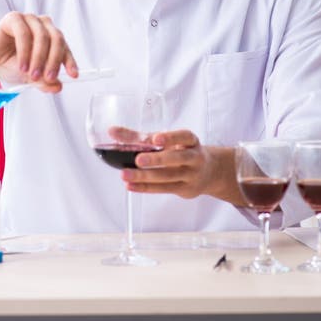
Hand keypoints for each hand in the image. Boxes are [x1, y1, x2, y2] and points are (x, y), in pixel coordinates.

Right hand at [0, 11, 78, 92]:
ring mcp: (28, 19)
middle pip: (57, 39)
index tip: (73, 75)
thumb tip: (57, 86)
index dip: (69, 60)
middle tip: (49, 78)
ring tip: (31, 75)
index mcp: (49, 36)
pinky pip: (24, 33)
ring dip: (39, 58)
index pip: (64, 46)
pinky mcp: (14, 18)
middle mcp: (41, 25)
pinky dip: (25, 52)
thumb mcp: (29, 77)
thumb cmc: (8, 64)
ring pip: (42, 36)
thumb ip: (43, 81)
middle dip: (53, 61)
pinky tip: (22, 66)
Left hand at [122, 130, 242, 204]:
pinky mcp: (185, 189)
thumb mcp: (166, 140)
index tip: (155, 138)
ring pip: (167, 176)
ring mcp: (191, 175)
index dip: (170, 137)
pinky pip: (163, 189)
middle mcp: (194, 157)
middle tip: (139, 160)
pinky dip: (145, 188)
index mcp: (190, 141)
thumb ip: (139, 136)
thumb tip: (112, 131)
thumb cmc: (180, 151)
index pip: (183, 136)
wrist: (208, 171)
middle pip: (176, 158)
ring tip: (125, 174)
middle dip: (157, 159)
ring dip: (145, 177)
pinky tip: (131, 185)